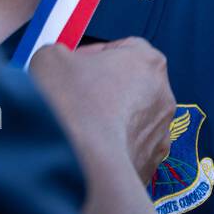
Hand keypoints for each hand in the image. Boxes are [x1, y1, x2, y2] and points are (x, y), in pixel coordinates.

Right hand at [29, 37, 174, 181]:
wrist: (83, 163)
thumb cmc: (73, 106)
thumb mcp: (51, 58)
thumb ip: (60, 54)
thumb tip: (60, 65)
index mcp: (147, 61)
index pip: (123, 48)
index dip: (94, 55)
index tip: (74, 66)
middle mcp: (163, 96)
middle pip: (130, 84)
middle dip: (103, 88)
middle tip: (74, 95)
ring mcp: (160, 133)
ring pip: (131, 119)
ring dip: (108, 120)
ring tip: (77, 126)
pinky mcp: (150, 165)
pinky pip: (129, 150)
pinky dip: (111, 149)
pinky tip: (87, 150)